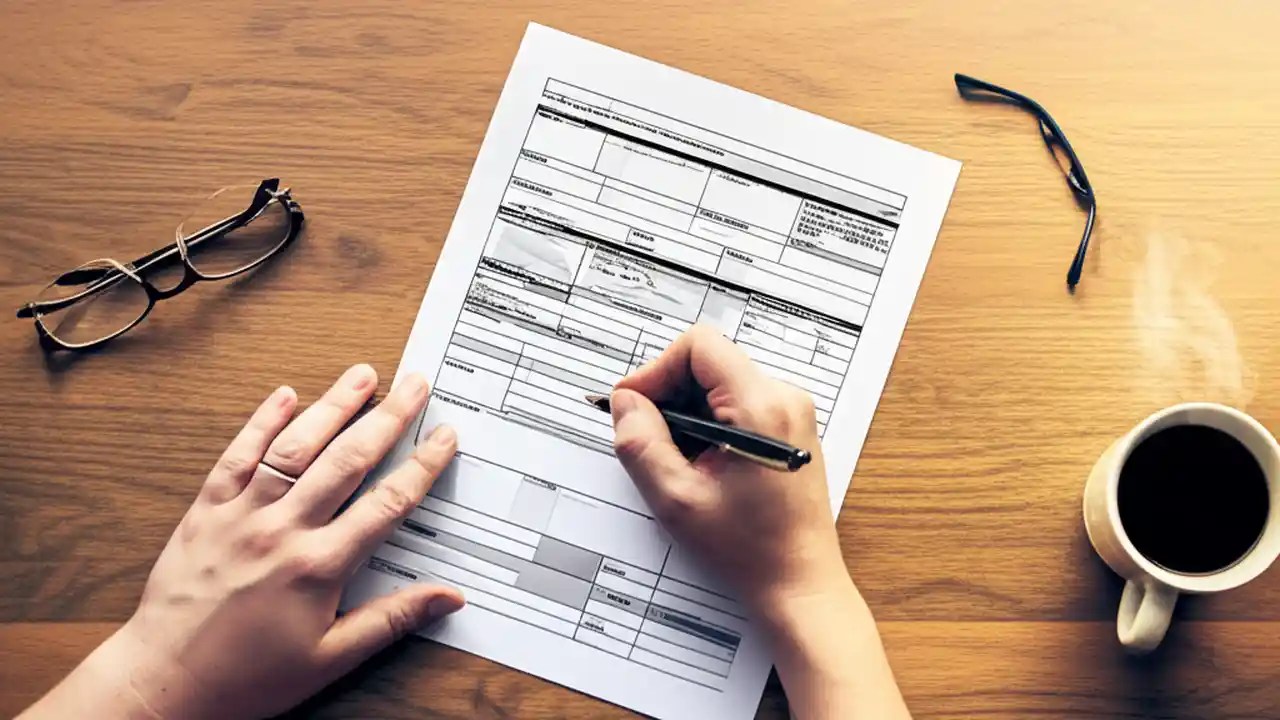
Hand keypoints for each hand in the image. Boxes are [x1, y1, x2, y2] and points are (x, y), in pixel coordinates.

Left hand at [22, 365, 463, 719]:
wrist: (164, 682)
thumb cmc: (246, 678)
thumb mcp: (330, 660)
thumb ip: (391, 620)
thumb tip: (447, 598)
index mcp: (317, 567)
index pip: (386, 504)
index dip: (422, 466)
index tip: (444, 438)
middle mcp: (281, 530)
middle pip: (346, 460)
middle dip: (387, 418)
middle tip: (414, 384)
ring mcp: (241, 515)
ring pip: (294, 447)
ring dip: (331, 406)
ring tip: (361, 375)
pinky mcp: (206, 511)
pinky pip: (237, 456)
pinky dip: (261, 422)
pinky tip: (284, 395)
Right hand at [610, 325, 847, 615]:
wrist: (799, 583)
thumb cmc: (750, 550)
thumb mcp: (677, 499)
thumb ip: (641, 442)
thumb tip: (625, 402)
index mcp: (761, 406)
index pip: (698, 345)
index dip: (656, 370)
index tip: (634, 407)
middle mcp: (783, 398)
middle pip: (707, 362)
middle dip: (669, 395)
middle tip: (648, 441)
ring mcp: (789, 412)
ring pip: (718, 384)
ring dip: (686, 413)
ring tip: (677, 462)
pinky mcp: (787, 428)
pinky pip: (735, 404)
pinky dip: (707, 425)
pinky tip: (700, 466)